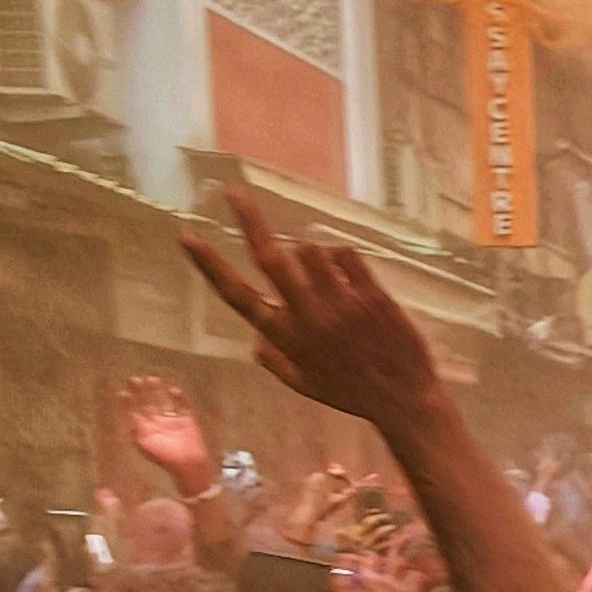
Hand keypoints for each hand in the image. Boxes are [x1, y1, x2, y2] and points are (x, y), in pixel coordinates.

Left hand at [119, 372, 215, 496]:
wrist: (187, 464)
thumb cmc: (164, 456)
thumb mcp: (144, 442)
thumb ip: (136, 427)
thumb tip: (128, 413)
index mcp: (147, 430)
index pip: (136, 412)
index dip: (129, 402)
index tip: (123, 392)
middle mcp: (159, 423)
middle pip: (148, 404)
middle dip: (142, 392)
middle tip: (135, 380)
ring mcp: (173, 420)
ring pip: (164, 401)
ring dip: (158, 391)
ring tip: (152, 378)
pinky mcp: (187, 419)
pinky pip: (182, 405)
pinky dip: (179, 397)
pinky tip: (173, 389)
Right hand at [183, 185, 447, 439]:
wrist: (404, 399)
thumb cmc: (352, 393)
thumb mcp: (305, 385)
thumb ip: (275, 361)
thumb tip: (255, 340)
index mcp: (285, 337)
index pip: (236, 295)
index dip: (209, 264)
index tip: (187, 236)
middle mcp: (307, 315)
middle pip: (269, 257)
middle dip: (248, 220)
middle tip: (235, 191)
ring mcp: (339, 302)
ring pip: (311, 250)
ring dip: (312, 254)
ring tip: (329, 279)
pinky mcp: (370, 294)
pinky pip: (346, 255)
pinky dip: (343, 259)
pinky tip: (353, 281)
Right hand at [329, 552, 427, 591]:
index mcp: (342, 591)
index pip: (343, 561)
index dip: (353, 563)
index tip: (357, 567)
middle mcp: (364, 581)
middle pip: (371, 558)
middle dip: (377, 563)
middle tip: (382, 573)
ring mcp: (387, 584)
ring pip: (394, 560)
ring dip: (398, 568)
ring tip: (402, 577)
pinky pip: (416, 575)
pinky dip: (418, 581)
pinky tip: (419, 590)